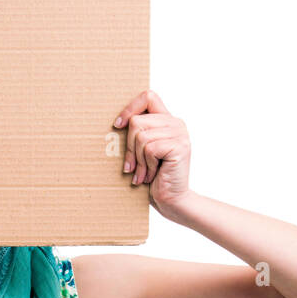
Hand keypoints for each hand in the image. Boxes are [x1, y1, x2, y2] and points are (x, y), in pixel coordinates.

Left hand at [113, 90, 190, 215]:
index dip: (130, 108)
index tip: (118, 126)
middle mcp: (176, 123)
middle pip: (137, 121)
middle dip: (129, 147)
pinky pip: (149, 148)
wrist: (171, 200)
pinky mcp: (179, 146)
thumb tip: (116, 124)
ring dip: (138, 160)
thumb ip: (138, 134)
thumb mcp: (143, 153)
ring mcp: (179, 133)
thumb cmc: (154, 179)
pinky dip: (146, 165)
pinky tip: (152, 175)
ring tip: (144, 174)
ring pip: (141, 136)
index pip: (148, 96)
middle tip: (132, 167)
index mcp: (168, 121)